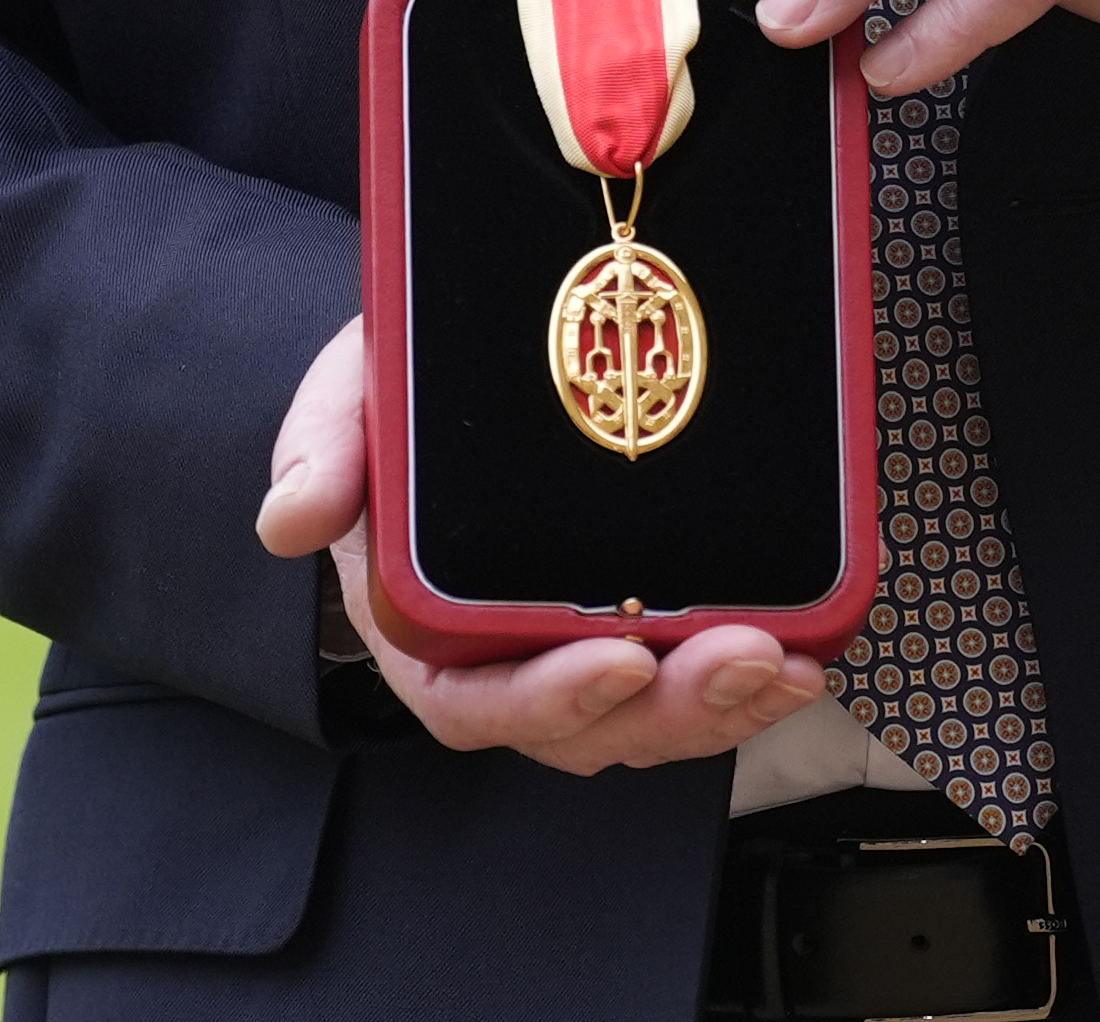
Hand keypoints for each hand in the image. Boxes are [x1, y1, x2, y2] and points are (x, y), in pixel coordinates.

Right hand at [249, 317, 834, 768]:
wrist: (455, 371)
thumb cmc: (398, 401)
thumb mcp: (349, 398)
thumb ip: (321, 448)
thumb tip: (291, 517)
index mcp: (422, 631)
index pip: (476, 701)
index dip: (548, 697)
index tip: (617, 660)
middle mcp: (506, 659)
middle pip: (588, 727)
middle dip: (672, 708)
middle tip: (744, 655)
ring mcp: (579, 646)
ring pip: (653, 718)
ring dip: (726, 703)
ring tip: (790, 663)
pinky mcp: (646, 618)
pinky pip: (696, 676)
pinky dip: (753, 675)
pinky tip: (808, 648)